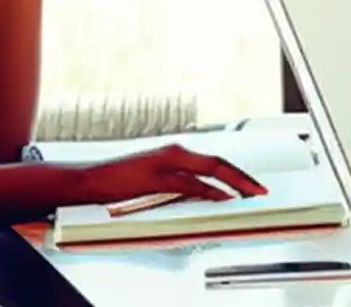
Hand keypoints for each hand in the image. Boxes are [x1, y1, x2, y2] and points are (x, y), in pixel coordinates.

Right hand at [74, 144, 267, 204]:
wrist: (89, 181)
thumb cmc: (120, 181)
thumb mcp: (157, 179)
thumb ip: (180, 181)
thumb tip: (205, 192)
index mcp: (176, 152)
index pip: (216, 161)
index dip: (238, 172)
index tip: (253, 183)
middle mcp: (175, 153)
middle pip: (219, 163)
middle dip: (243, 177)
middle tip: (261, 190)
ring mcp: (166, 164)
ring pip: (210, 171)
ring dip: (233, 183)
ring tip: (249, 194)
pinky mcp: (156, 178)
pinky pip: (190, 184)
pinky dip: (209, 191)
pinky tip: (221, 198)